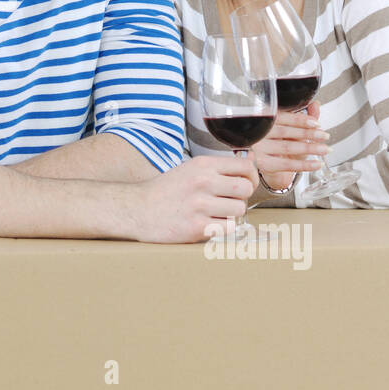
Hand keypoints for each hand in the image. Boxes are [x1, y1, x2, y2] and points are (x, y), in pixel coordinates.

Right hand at [130, 154, 257, 243]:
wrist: (137, 209)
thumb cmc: (165, 191)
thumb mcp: (189, 169)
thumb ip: (218, 167)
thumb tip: (251, 161)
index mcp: (202, 165)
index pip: (245, 166)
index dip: (250, 176)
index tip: (245, 183)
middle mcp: (202, 182)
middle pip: (245, 189)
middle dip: (241, 197)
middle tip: (229, 200)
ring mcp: (200, 205)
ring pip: (239, 210)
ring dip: (231, 214)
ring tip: (216, 213)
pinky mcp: (197, 227)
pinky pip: (227, 228)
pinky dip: (221, 228)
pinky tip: (208, 223)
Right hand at [252, 101, 328, 191]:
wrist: (271, 169)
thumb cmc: (280, 146)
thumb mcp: (292, 132)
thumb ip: (303, 118)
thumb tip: (316, 105)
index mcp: (264, 120)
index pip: (282, 117)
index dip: (301, 120)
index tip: (316, 123)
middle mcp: (259, 133)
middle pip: (285, 132)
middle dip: (308, 134)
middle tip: (324, 136)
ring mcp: (259, 149)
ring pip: (287, 147)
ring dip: (309, 148)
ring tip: (324, 149)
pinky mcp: (263, 164)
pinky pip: (287, 164)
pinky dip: (304, 165)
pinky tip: (316, 164)